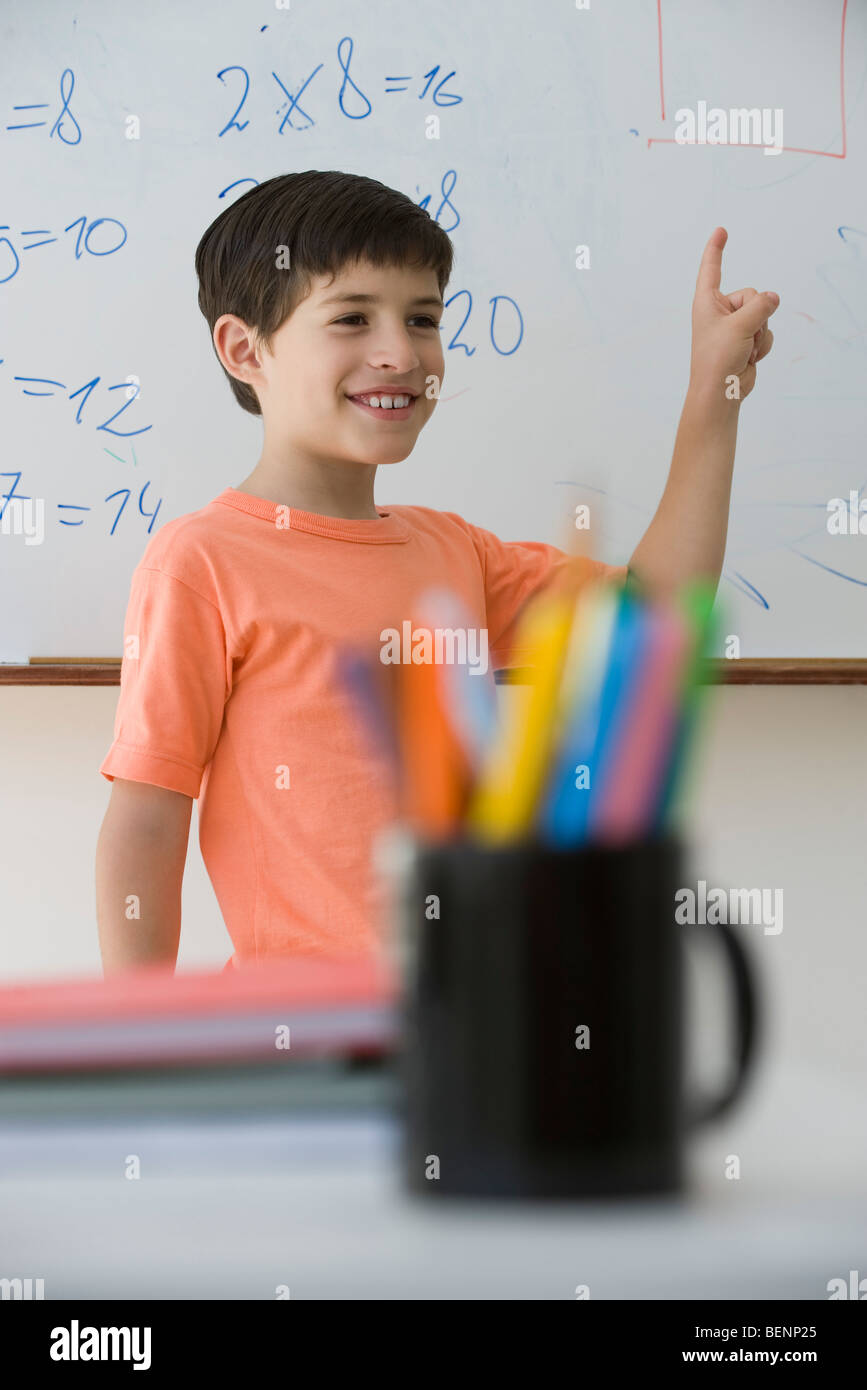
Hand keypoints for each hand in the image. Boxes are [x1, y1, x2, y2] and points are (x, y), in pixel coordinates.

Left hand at [689, 227, 778, 401]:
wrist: (721, 392)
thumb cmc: (717, 359)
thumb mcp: (739, 326)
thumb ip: (760, 306)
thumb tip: (774, 297)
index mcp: (707, 302)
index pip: (712, 268)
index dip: (716, 249)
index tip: (721, 230)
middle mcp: (720, 311)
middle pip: (752, 294)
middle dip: (756, 315)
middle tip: (741, 336)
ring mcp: (734, 326)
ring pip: (763, 314)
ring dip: (759, 333)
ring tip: (742, 349)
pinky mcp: (746, 340)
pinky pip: (766, 331)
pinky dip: (762, 345)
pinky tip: (749, 358)